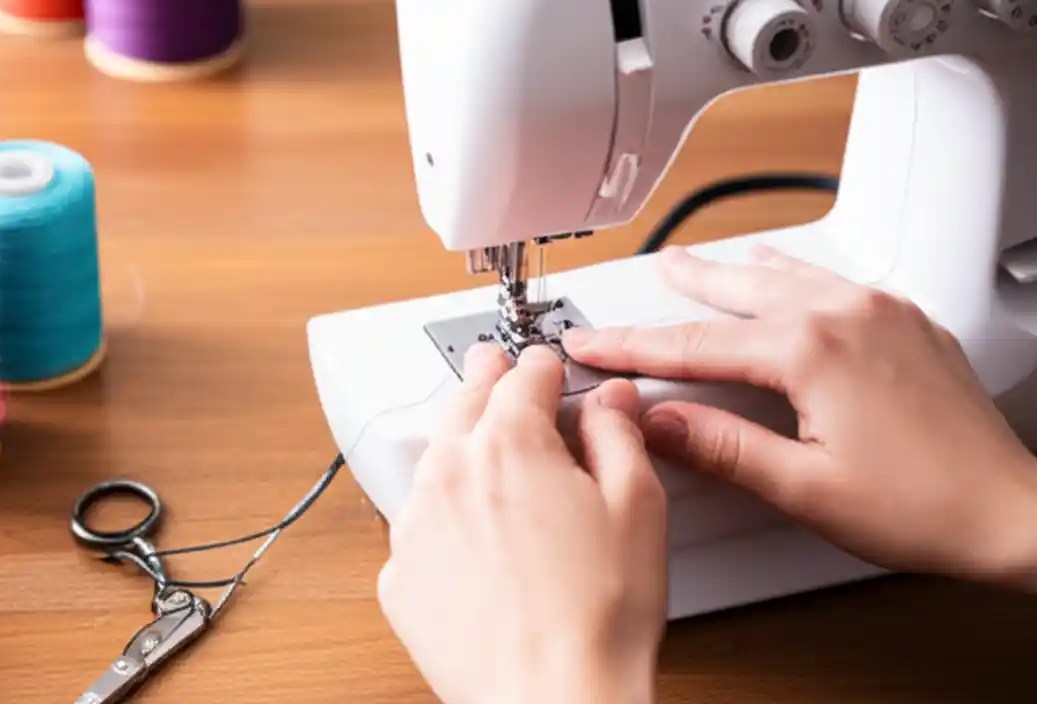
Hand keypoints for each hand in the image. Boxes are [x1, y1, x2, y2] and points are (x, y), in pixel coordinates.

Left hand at [377, 345, 666, 703]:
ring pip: (435, 461)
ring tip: (490, 458)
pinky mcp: (399, 575)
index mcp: (509, 443)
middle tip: (494, 366)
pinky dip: (442, 517)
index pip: (524, 375)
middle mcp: (450, 473)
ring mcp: (415, 525)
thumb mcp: (637, 505)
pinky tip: (476, 540)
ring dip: (460, 447)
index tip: (547, 365)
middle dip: (486, 381)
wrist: (554, 699)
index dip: (544, 365)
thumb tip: (610, 399)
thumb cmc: (599, 615)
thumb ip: (618, 434)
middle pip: (465, 404)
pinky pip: (418, 525)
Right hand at [562, 245, 1036, 585]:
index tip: (592, 343)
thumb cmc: (922, 506)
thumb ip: (721, 447)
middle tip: (640, 276)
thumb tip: (658, 421)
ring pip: (787, 275)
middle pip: (738, 291)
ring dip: (735, 271)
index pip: (695, 344)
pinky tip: (783, 275)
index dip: (633, 345)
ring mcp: (881, 312)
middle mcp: (846, 315)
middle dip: (682, 286)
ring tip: (696, 263)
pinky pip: (832, 281)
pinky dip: (792, 275)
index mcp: (811, 350)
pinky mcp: (906, 321)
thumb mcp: (802, 487)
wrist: (1010, 511)